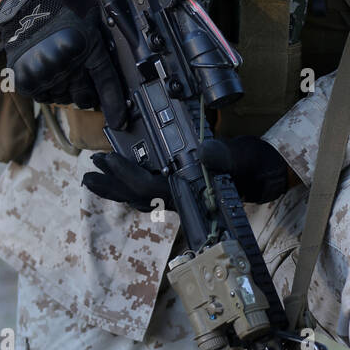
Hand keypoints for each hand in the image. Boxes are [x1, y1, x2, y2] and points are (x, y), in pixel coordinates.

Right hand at [0, 0, 126, 127]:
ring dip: (66, 89)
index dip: (115, 105)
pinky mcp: (26, 80)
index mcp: (86, 46)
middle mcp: (65, 63)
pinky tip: (47, 70)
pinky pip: (44, 97)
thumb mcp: (94, 14)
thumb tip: (131, 53)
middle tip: (82, 78)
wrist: (23, 4)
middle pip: (85, 97)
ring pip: (64, 99)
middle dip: (87, 93)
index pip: (106, 83)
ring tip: (61, 67)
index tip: (120, 122)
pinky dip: (48, 88)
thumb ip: (108, 35)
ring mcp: (44, 73)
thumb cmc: (61, 7)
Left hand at [81, 135, 291, 210]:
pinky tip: (118, 172)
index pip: (149, 189)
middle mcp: (178, 196)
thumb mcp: (238, 158)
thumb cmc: (249, 167)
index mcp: (188, 192)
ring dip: (115, 185)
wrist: (261, 173)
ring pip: (138, 195)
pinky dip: (129, 179)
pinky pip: (147, 187)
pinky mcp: (177, 187)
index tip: (106, 160)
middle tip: (88, 173)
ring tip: (93, 175)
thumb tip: (202, 153)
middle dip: (111, 185)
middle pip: (136, 197)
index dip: (125, 175)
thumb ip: (221, 157)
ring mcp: (177, 193)